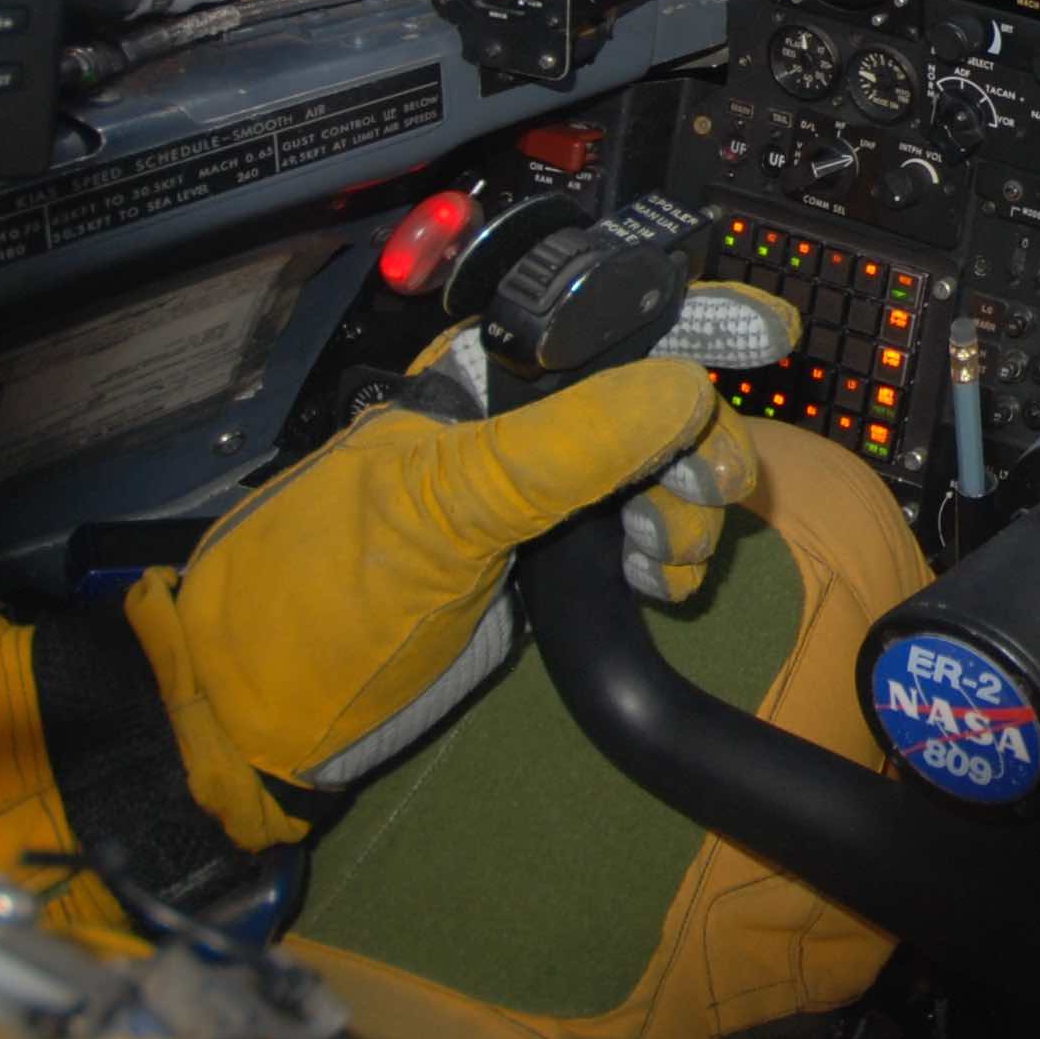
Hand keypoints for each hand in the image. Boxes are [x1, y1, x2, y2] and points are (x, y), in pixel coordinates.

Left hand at [127, 284, 788, 841]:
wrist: (268, 719)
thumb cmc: (328, 595)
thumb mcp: (445, 511)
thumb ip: (564, 447)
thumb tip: (682, 391)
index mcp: (480, 380)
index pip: (601, 321)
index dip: (689, 319)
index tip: (771, 333)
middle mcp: (516, 427)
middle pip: (651, 401)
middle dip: (697, 442)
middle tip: (709, 495)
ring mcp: (534, 499)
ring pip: (655, 475)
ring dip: (684, 511)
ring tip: (666, 561)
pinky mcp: (545, 566)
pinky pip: (635, 538)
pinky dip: (665, 555)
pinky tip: (656, 583)